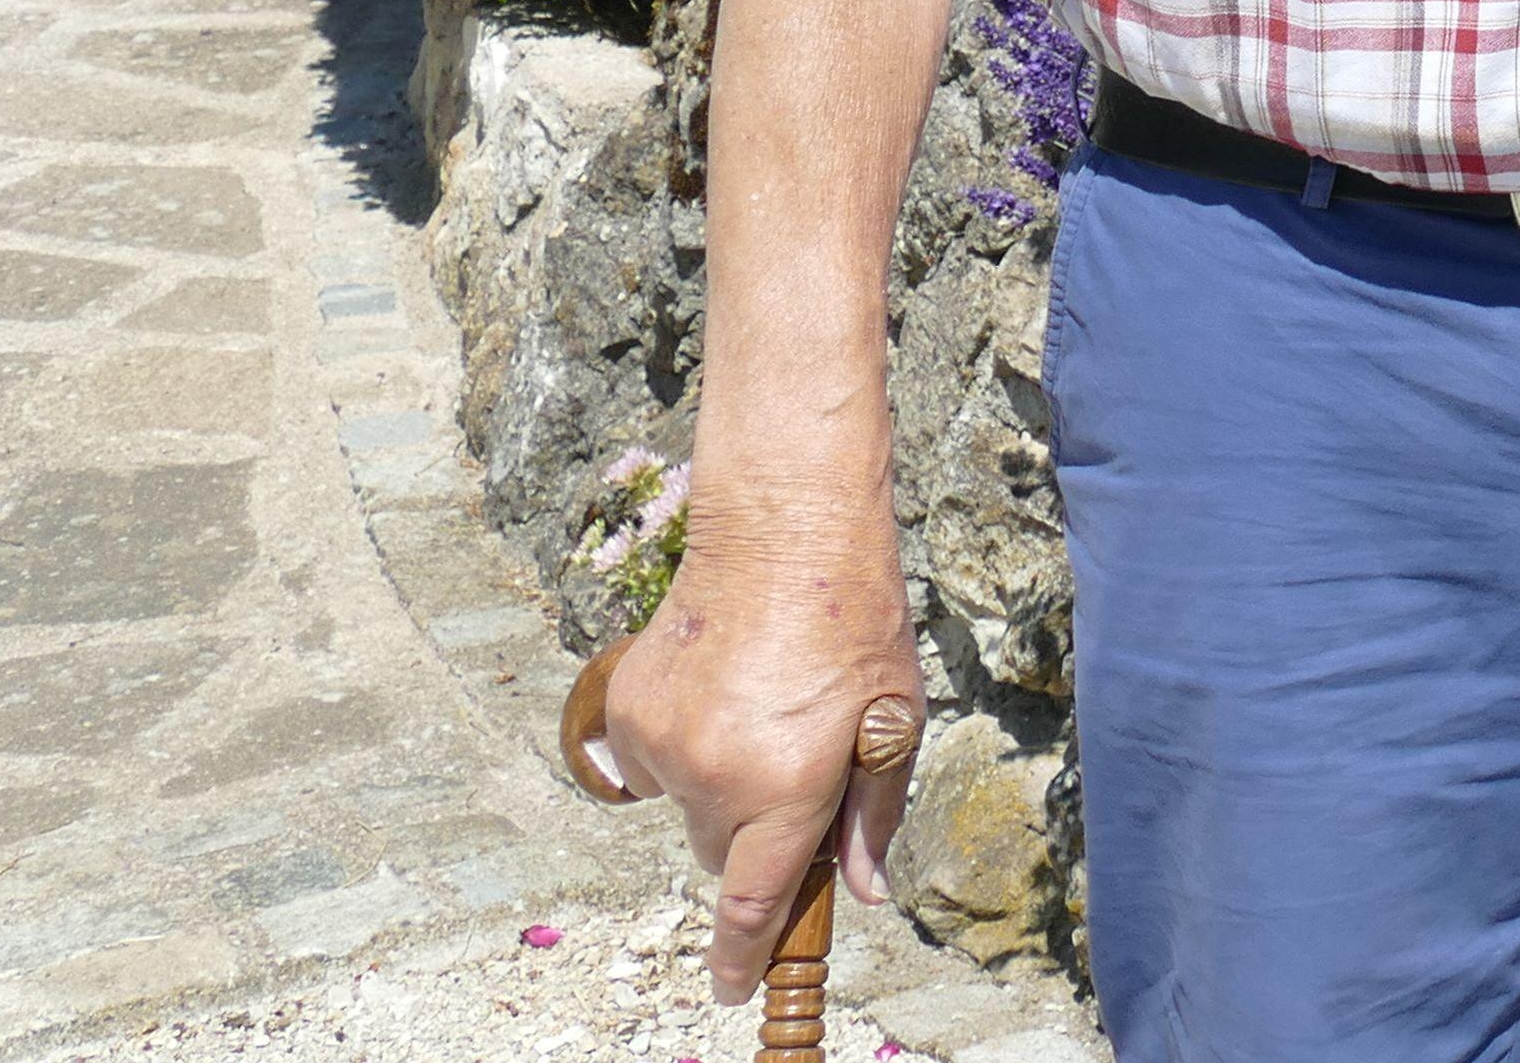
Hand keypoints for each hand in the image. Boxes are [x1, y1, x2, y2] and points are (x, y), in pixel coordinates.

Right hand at [588, 506, 926, 1003]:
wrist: (783, 531)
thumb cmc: (855, 621)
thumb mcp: (894, 721)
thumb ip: (873, 814)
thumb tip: (861, 891)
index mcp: (787, 787)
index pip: (753, 903)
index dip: (744, 956)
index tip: (735, 988)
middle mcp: (714, 777)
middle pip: (721, 854)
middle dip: (752, 835)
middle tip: (790, 768)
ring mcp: (662, 745)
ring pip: (684, 808)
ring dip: (716, 783)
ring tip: (759, 707)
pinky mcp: (626, 711)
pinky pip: (650, 763)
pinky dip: (681, 746)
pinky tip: (719, 687)